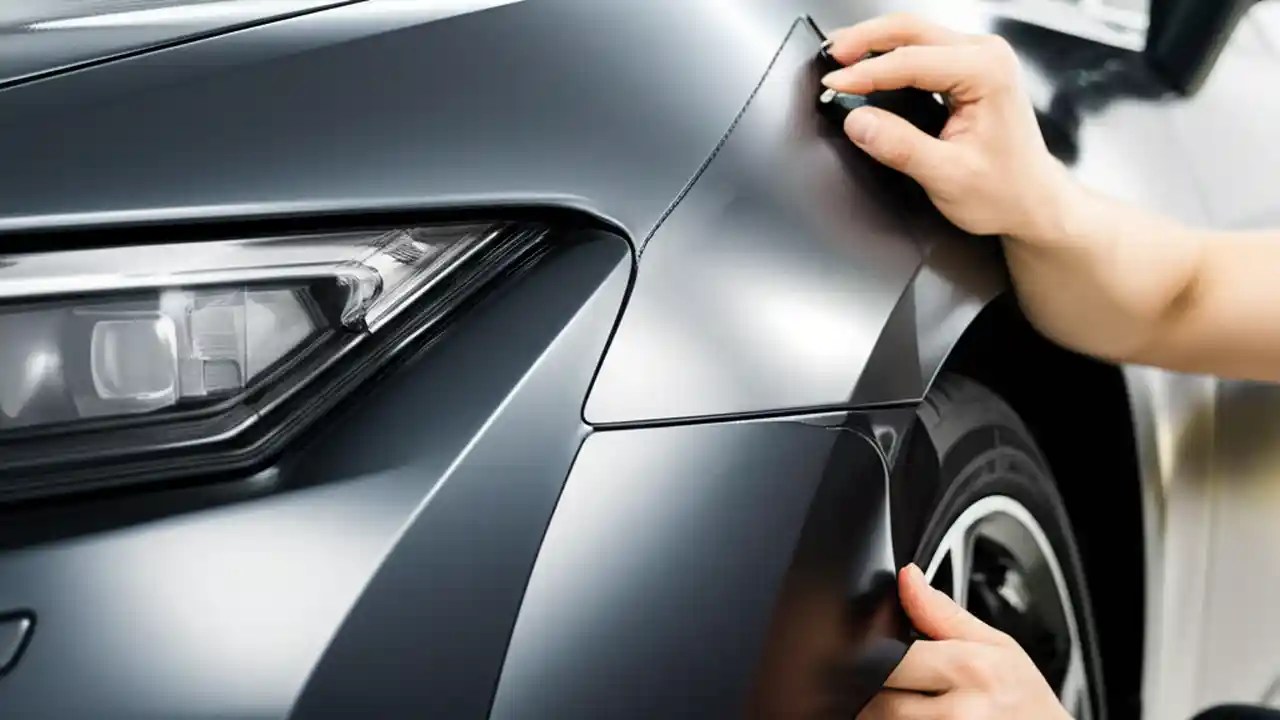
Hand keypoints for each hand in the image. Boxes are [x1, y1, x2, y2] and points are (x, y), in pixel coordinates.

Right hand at [821, 14, 1075, 244]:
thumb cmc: (1004, 191)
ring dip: (874, 42)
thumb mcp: (947, 176)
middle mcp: (986, 54)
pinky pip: (923, 48)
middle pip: (912, 30)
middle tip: (828, 55)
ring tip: (840, 56)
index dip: (866, 72)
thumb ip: (900, 147)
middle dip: (865, 39)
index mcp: (987, 72)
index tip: (832, 83)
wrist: (1033, 200)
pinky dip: (890, 54)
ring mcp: (979, 57)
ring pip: (915, 33)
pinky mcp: (969, 68)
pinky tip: (868, 64)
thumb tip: (857, 121)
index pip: (911, 61)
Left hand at [857, 564, 1071, 719]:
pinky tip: (915, 714)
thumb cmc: (1024, 698)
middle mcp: (957, 714)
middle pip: (879, 701)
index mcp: (968, 670)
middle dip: (876, 690)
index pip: (891, 659)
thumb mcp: (997, 645)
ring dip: (880, 714)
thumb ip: (942, 614)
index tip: (880, 655)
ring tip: (910, 701)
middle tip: (897, 684)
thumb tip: (907, 577)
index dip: (874, 655)